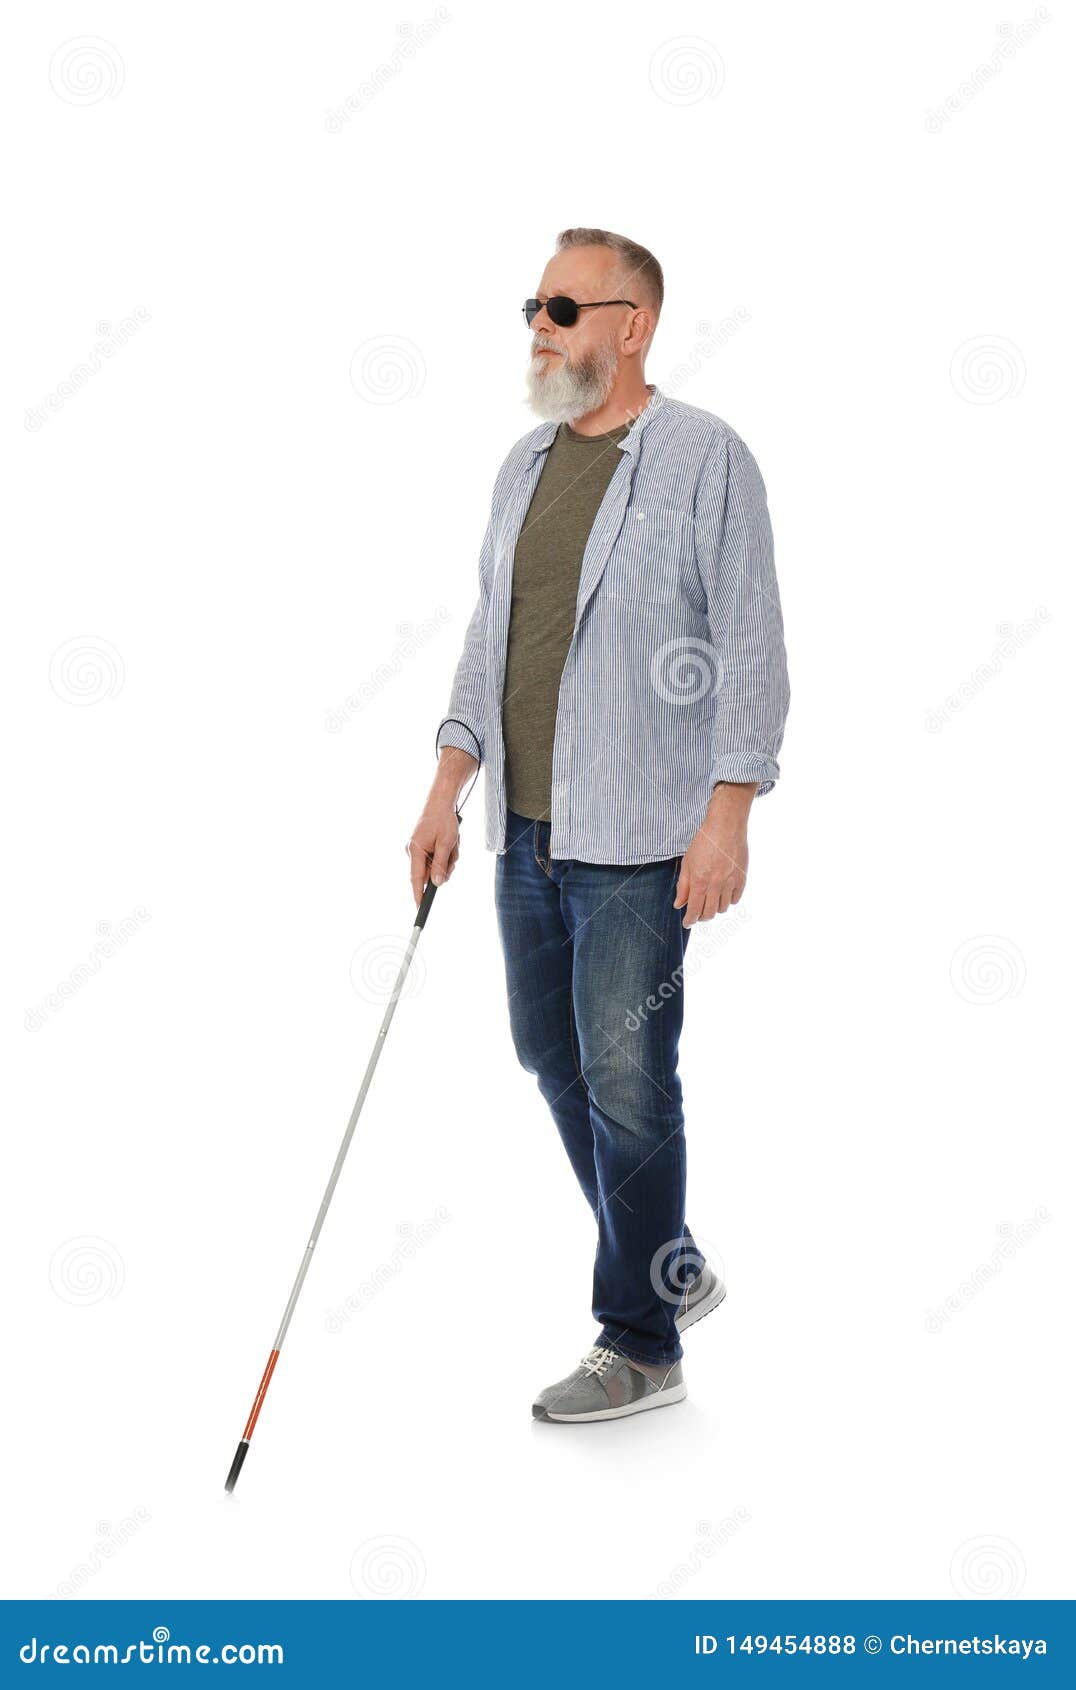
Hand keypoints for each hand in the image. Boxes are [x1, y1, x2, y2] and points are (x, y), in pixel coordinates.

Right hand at [407, 799, 458, 905]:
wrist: (441, 801)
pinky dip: (446, 852)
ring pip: (437, 865)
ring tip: (452, 842)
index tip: (420, 909)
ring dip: (448, 858)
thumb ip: (441, 865)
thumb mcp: (447, 843)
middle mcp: (413, 852)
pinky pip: (437, 857)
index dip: (419, 895)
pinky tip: (450, 840)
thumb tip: (437, 884)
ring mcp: (418, 849)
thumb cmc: (443, 820)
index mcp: (415, 851)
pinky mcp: (424, 846)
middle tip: (453, 854)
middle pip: (431, 873)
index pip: (416, 880)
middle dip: (445, 867)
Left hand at [673, 784, 754, 925]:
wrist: (726, 827)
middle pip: (710, 913)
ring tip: (710, 900)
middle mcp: (716, 885)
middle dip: (701, 916)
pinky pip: (735, 899)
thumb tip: (679, 904)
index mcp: (700, 881)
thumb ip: (683, 886)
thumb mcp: (687, 863)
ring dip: (715, 908)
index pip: (694, 910)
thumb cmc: (704, 842)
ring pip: (723, 908)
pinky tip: (723, 894)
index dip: (690, 920)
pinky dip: (728, 900)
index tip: (687, 923)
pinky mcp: (742, 878)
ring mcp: (731, 882)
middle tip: (697, 913)